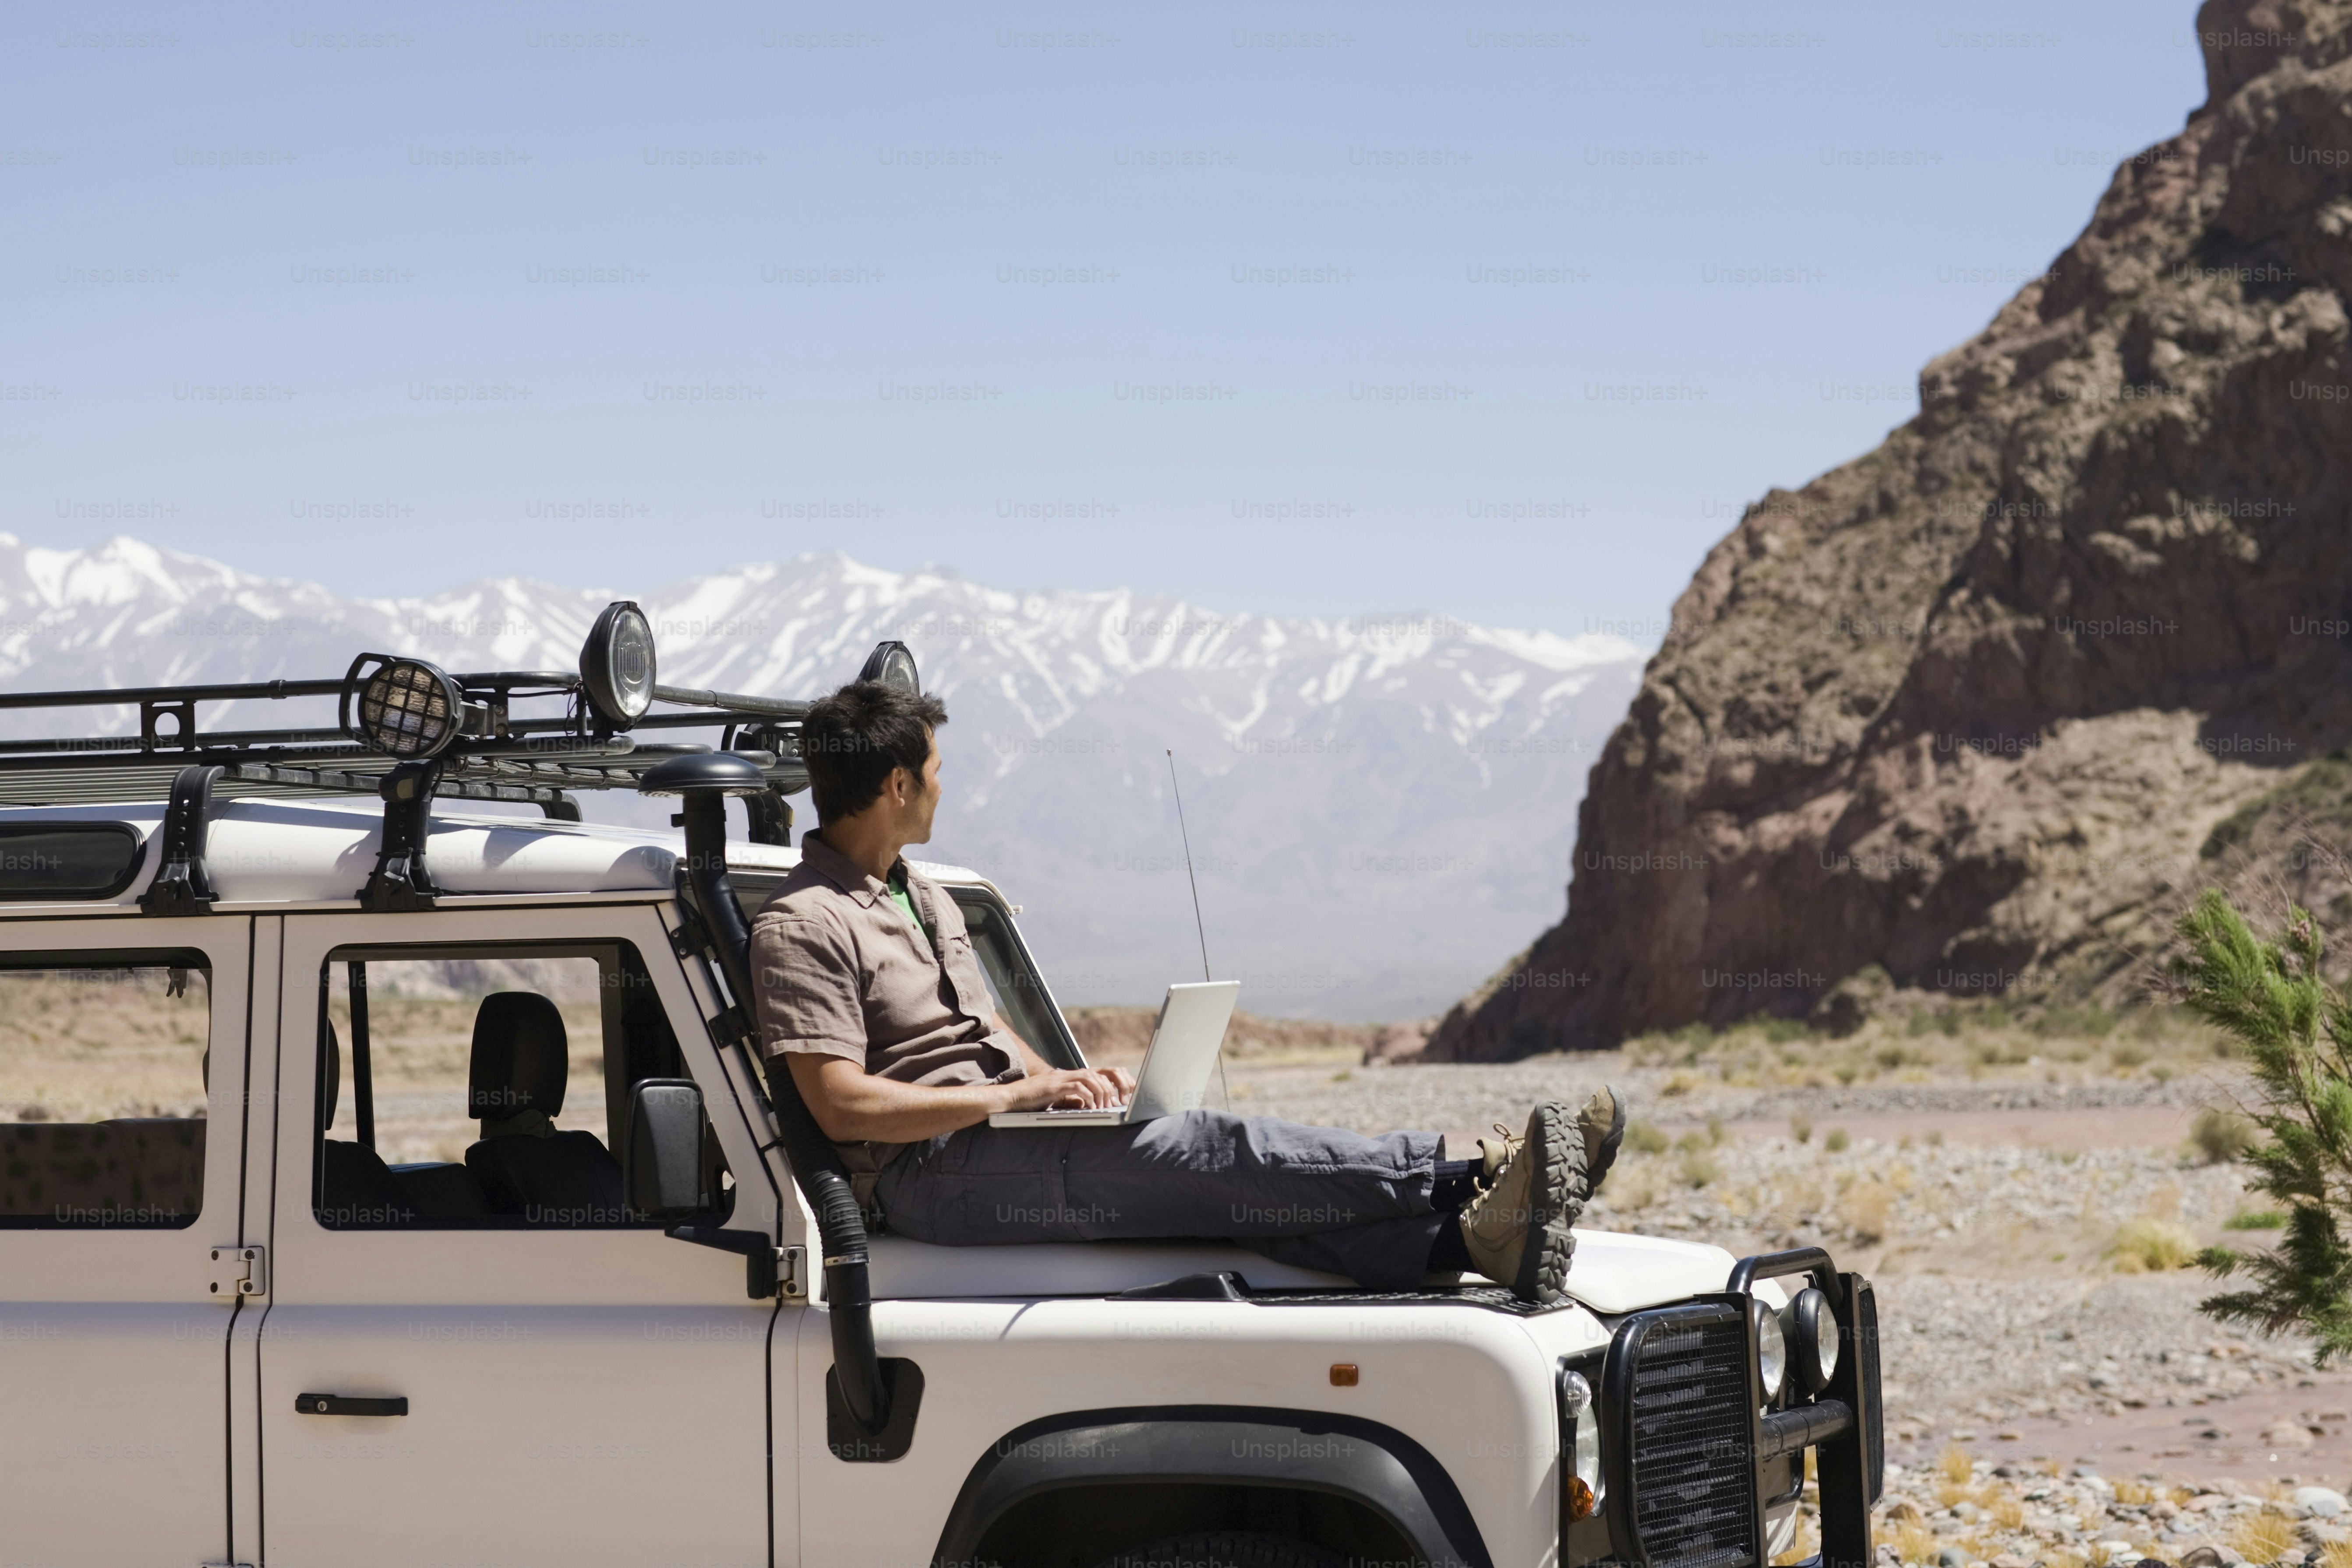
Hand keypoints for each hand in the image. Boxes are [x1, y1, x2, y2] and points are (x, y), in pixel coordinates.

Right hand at [1000, 1066, 1129, 1111]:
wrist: (1010, 1098)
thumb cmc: (1033, 1102)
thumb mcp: (1059, 1100)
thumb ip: (1074, 1099)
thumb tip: (1089, 1105)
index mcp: (1075, 1076)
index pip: (1105, 1071)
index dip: (1120, 1080)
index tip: (1129, 1094)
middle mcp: (1071, 1073)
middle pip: (1104, 1071)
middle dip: (1118, 1085)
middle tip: (1122, 1102)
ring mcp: (1062, 1078)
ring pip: (1092, 1078)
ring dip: (1103, 1093)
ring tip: (1107, 1108)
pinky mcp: (1054, 1086)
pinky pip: (1077, 1087)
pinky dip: (1088, 1097)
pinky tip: (1092, 1108)